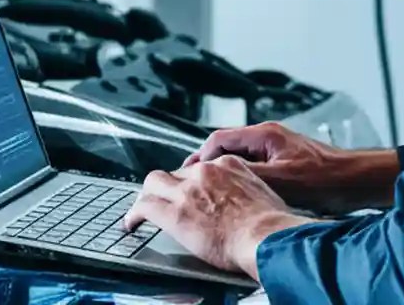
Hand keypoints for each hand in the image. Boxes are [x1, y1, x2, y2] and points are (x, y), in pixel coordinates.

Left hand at [123, 155, 316, 278]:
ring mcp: (186, 190)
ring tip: (143, 208)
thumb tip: (248, 205)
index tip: (190, 191)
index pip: (200, 167)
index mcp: (228, 166)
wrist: (265, 237)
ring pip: (154, 182)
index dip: (191, 181)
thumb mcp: (265, 194)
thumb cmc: (272, 225)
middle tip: (165, 200)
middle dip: (169, 186)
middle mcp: (204, 172)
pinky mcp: (173, 212)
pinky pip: (144, 206)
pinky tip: (132, 224)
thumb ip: (249, 192)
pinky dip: (134, 215)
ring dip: (148, 195)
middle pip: (175, 172)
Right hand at [183, 122, 398, 213]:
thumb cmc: (327, 179)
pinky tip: (238, 193)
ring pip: (239, 157)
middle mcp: (269, 137)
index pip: (219, 139)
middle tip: (192, 180)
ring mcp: (277, 149)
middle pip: (227, 146)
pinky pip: (253, 167)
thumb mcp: (282, 180)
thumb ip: (249, 175)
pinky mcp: (285, 162)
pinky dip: (240, 177)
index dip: (199, 156)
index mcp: (265, 135)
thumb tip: (220, 175)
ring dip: (224, 171)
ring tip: (210, 188)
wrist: (356, 182)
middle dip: (208, 163)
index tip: (187, 171)